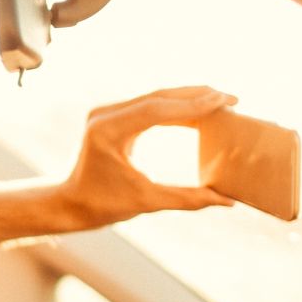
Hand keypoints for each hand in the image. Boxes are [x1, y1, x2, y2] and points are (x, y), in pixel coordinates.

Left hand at [57, 86, 236, 226]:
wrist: (69, 202)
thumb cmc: (103, 205)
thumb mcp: (147, 202)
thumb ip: (187, 199)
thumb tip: (228, 201)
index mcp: (108, 131)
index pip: (157, 109)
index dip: (193, 105)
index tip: (223, 101)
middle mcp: (105, 114)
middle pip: (158, 97)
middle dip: (196, 96)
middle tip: (231, 98)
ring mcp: (106, 111)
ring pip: (155, 97)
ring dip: (187, 98)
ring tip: (221, 100)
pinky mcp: (111, 115)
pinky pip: (148, 105)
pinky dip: (174, 106)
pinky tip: (198, 109)